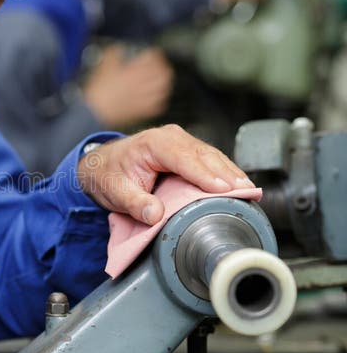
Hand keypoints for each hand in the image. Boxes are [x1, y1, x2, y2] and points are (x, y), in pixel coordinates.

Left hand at [77, 124, 252, 223]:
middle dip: (226, 174)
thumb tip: (154, 215)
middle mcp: (171, 138)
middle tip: (247, 192)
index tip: (222, 189)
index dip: (204, 174)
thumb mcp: (114, 191)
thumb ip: (133, 203)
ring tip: (250, 190)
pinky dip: (226, 172)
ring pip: (212, 156)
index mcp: (154, 143)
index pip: (184, 158)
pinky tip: (240, 185)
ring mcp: (182, 142)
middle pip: (204, 155)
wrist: (102, 165)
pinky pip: (210, 161)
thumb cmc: (108, 175)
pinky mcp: (189, 151)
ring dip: (231, 173)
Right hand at [82, 44, 173, 127]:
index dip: (155, 55)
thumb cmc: (99, 90)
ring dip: (164, 83)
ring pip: (163, 89)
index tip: (152, 53)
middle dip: (164, 68)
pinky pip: (158, 105)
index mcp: (135, 71)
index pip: (153, 59)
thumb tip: (118, 49)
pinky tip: (156, 97)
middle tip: (160, 66)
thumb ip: (113, 54)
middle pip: (164, 74)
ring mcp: (144, 98)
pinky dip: (159, 100)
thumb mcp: (104, 66)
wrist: (95, 112)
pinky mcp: (142, 111)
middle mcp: (143, 84)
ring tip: (161, 80)